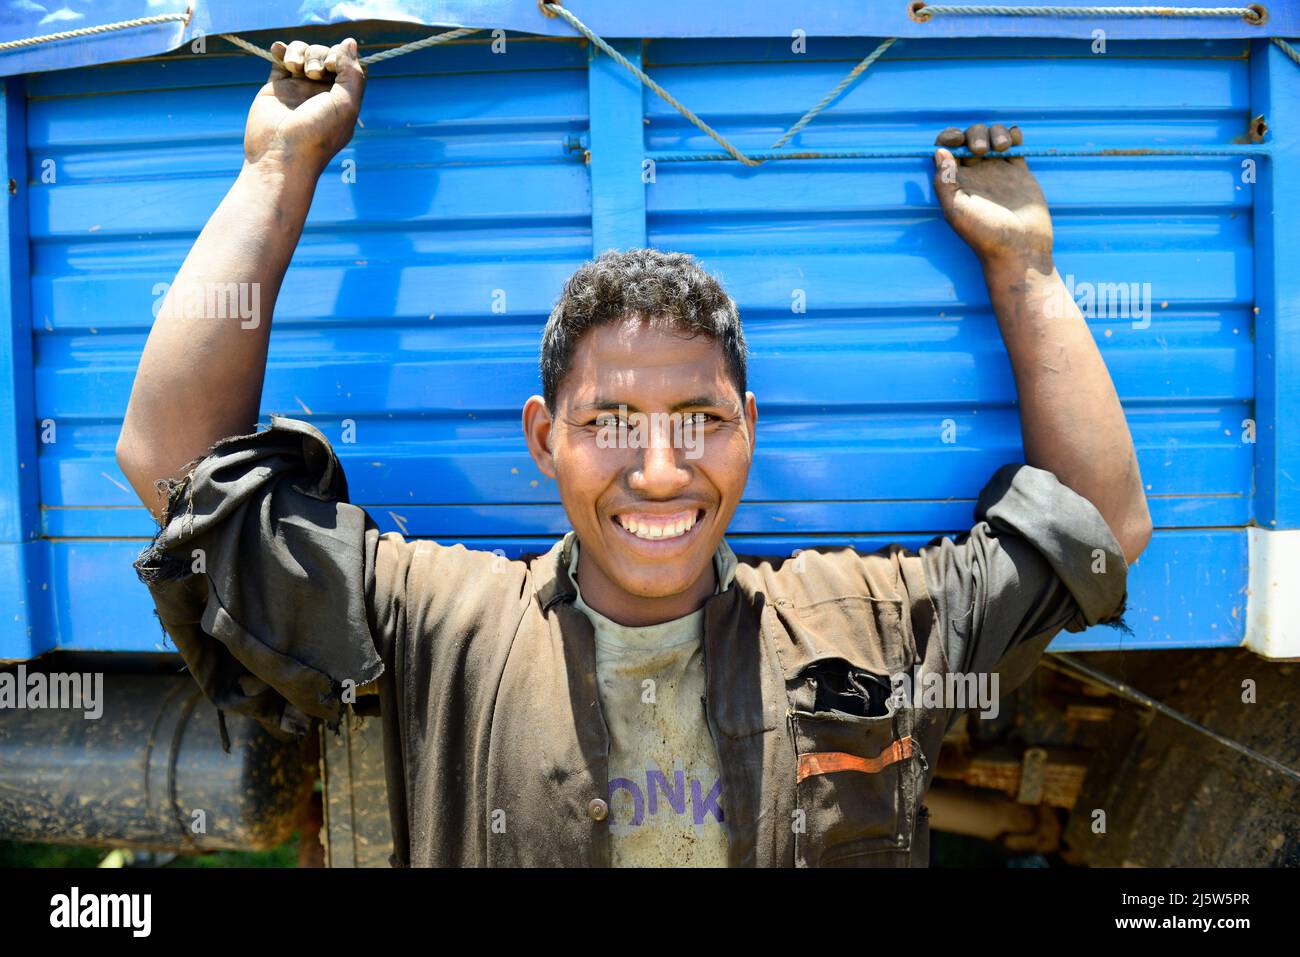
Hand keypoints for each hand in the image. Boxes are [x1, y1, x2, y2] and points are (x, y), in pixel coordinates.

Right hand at [244, 38, 365, 175]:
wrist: (281, 155)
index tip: (331, 66)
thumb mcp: (346, 104)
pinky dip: (282, 50)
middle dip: (319, 55)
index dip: (340, 55)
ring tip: (295, 69)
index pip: (346, 63)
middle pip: (324, 53)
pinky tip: (279, 50)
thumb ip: (352, 73)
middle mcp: (322, 91)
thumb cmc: (318, 134)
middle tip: (313, 74)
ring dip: (300, 52)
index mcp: (343, 97)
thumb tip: (350, 42)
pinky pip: (281, 59)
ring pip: (303, 52)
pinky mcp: (277, 87)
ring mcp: (298, 88)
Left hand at [932, 124, 1052, 272]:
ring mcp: (997, 171)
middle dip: (974, 134)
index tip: (957, 140)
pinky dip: (1013, 134)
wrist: (1020, 248)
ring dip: (995, 132)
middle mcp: (974, 174)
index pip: (946, 148)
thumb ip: (944, 181)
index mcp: (955, 181)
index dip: (948, 137)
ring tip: (1003, 148)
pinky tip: (1014, 141)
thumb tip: (938, 151)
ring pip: (992, 136)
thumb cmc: (984, 234)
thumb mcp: (956, 210)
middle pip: (970, 137)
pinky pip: (1015, 143)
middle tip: (980, 151)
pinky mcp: (1019, 171)